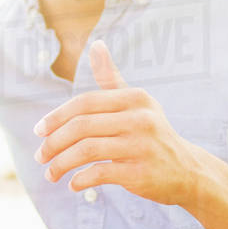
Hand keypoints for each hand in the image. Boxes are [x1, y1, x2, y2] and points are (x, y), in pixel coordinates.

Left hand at [34, 40, 204, 206]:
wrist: (188, 171)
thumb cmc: (152, 134)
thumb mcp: (137, 103)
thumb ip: (112, 78)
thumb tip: (95, 44)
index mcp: (135, 98)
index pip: (85, 103)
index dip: (57, 116)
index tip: (38, 131)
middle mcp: (141, 118)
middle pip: (82, 126)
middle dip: (54, 142)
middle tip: (40, 156)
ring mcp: (141, 146)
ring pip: (86, 151)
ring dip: (61, 164)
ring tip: (51, 173)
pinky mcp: (140, 173)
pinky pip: (100, 173)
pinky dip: (80, 180)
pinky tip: (73, 185)